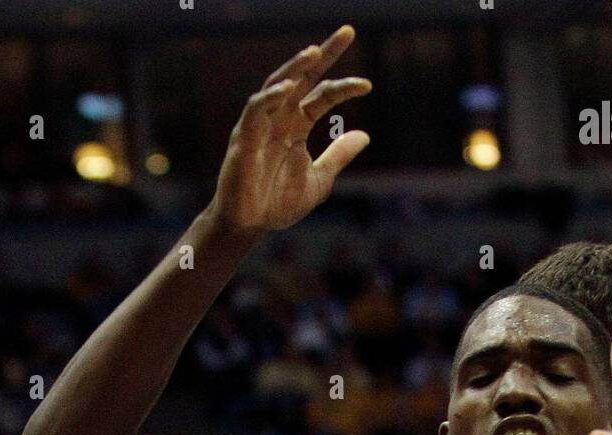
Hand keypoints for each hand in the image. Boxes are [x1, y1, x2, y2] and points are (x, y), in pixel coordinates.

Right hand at [211, 26, 370, 234]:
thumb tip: (365, 136)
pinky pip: (255, 111)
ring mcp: (260, 126)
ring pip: (276, 86)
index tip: (368, 85)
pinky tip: (288, 88)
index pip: (321, 96)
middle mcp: (279, 119)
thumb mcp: (317, 181)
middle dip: (322, 54)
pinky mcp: (243, 139)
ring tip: (314, 53)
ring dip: (294, 68)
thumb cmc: (277, 204)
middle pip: (301, 78)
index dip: (344, 88)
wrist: (250, 226)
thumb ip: (338, 157)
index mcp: (296, 127)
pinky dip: (270, 98)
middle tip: (347, 32)